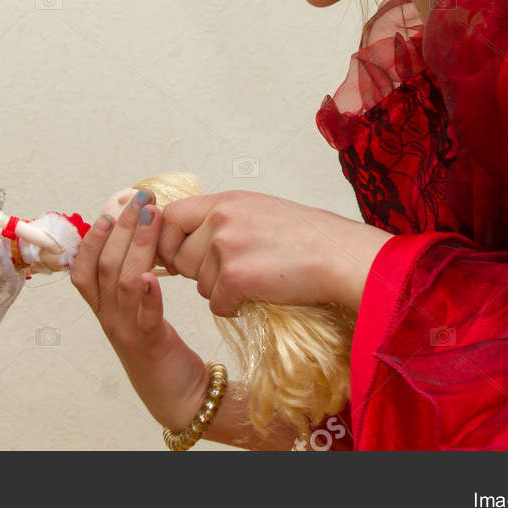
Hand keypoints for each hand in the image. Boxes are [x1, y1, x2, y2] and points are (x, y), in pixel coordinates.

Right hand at [70, 188, 210, 431]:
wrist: (178, 395)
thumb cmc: (159, 345)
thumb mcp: (137, 309)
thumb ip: (131, 278)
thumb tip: (136, 234)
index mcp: (104, 307)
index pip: (83, 269)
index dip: (92, 239)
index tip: (110, 210)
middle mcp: (110, 317)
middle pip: (105, 267)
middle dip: (121, 228)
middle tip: (140, 199)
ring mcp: (127, 331)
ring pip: (124, 283)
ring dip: (137, 247)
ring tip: (152, 219)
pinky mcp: (151, 345)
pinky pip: (146, 317)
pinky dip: (149, 296)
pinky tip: (154, 276)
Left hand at [156, 191, 390, 315]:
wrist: (339, 255)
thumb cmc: (308, 238)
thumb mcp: (259, 211)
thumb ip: (222, 221)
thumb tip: (189, 240)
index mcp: (224, 201)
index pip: (169, 218)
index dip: (167, 242)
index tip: (179, 258)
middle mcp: (220, 218)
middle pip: (178, 257)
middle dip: (198, 273)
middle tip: (232, 272)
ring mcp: (226, 246)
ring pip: (198, 284)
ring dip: (221, 291)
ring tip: (255, 279)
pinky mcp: (235, 276)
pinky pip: (216, 304)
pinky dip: (235, 307)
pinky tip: (260, 294)